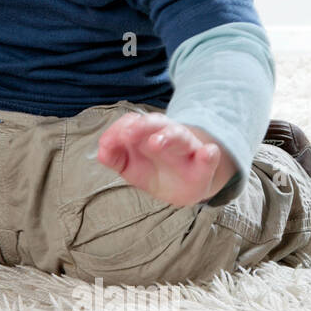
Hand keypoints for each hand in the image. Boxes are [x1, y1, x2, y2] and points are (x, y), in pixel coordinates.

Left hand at [96, 113, 235, 207]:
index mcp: (147, 134)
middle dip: (142, 126)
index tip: (109, 141)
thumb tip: (101, 150)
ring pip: (180, 136)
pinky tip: (208, 153)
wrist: (182, 187)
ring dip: (168, 136)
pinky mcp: (204, 166)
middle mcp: (167, 136)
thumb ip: (114, 156)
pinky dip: (209, 154)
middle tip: (128, 134)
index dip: (121, 128)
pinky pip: (209, 155)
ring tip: (157, 142)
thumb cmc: (153, 170)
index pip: (134, 123)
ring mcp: (187, 149)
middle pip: (157, 123)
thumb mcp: (130, 166)